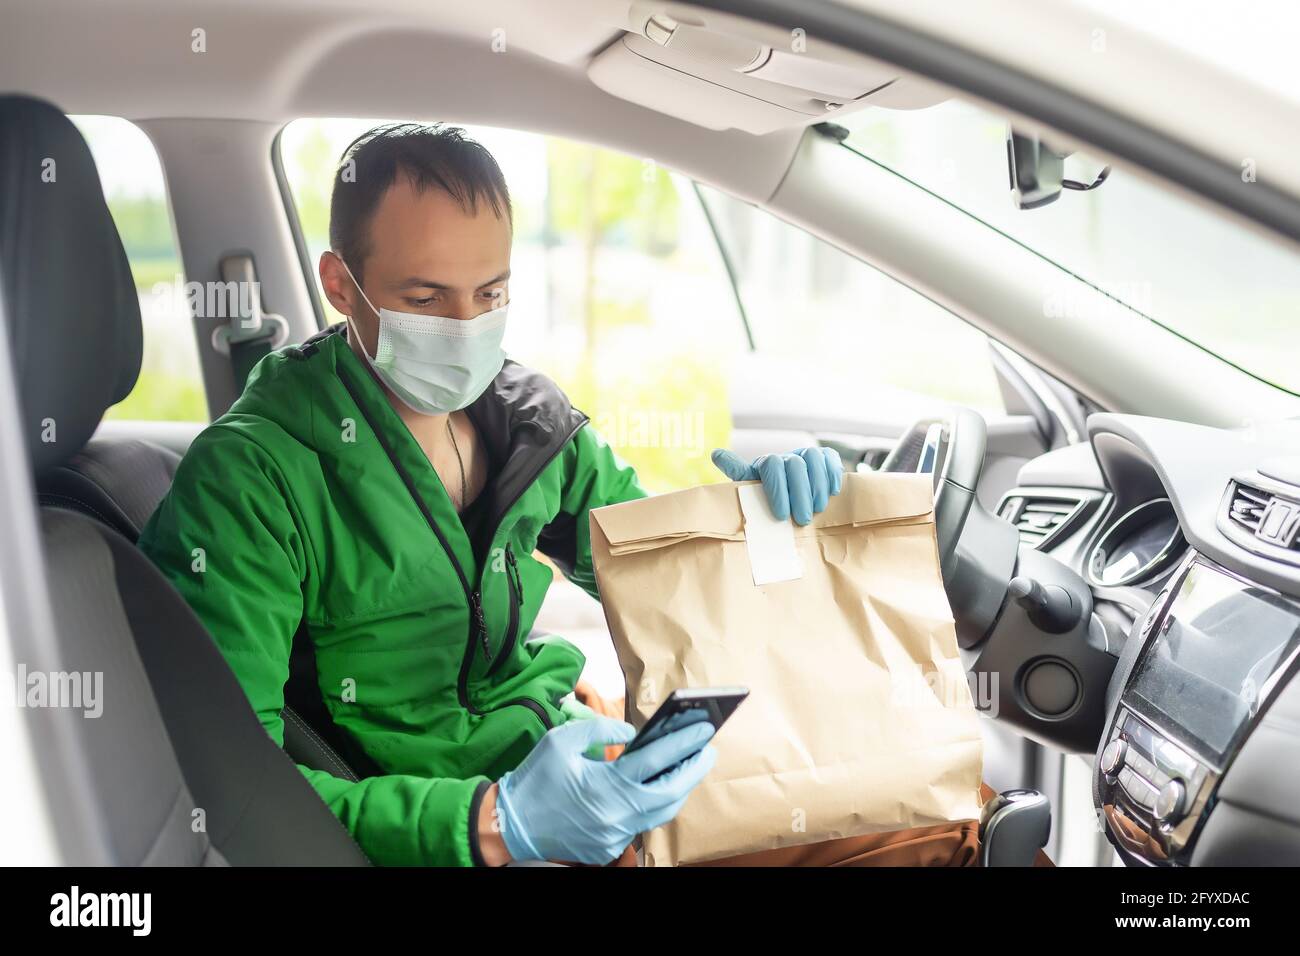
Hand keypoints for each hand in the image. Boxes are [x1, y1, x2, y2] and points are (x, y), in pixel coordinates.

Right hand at [494, 716, 716, 864]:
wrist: (510, 823)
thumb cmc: (535, 778)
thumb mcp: (562, 741)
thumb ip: (601, 730)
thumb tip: (634, 732)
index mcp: (606, 785)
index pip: (656, 761)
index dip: (683, 742)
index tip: (703, 728)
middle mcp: (616, 815)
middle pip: (670, 793)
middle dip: (693, 770)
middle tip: (708, 750)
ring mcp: (614, 836)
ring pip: (659, 814)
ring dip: (677, 790)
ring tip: (689, 767)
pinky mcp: (608, 848)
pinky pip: (639, 825)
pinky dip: (652, 805)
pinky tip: (657, 788)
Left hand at [712, 446, 844, 524]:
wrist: (788, 501)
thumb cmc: (765, 500)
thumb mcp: (749, 492)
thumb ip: (737, 476)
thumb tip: (715, 453)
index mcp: (765, 464)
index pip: (771, 465)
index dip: (777, 489)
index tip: (780, 515)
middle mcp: (786, 456)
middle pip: (795, 465)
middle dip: (800, 494)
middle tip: (802, 519)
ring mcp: (805, 455)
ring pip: (814, 458)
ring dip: (817, 485)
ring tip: (818, 509)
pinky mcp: (824, 458)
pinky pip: (830, 457)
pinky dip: (832, 473)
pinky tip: (833, 492)